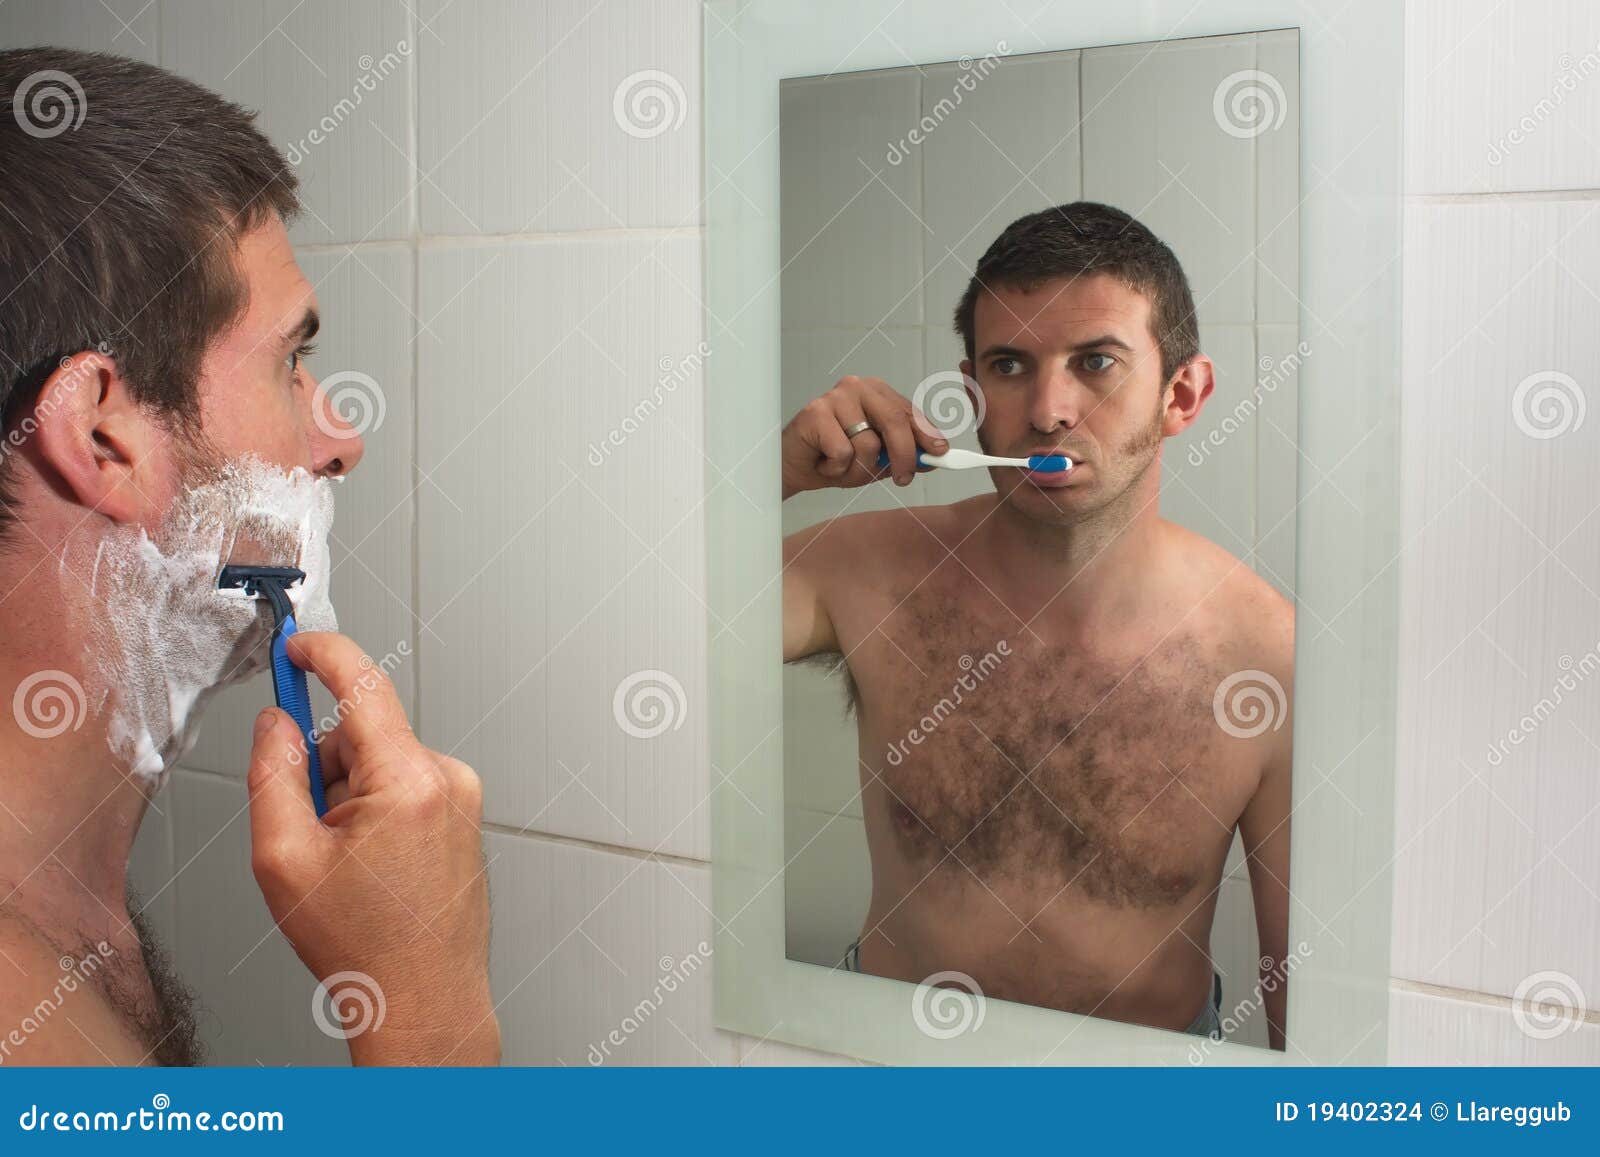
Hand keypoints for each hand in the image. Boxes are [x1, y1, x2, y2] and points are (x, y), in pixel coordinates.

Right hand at [246, 631, 498, 1065]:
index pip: (362, 685)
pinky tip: (373, 866)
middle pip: (362, 732)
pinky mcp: (466, 814)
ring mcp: (463, 797)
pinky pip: (405, 786)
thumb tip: (274, 723)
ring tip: (348, 863)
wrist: (423, 1000)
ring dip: (350, 794)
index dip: (322, 653)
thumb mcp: (284, 857)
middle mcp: (447, 778)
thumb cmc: (363, 944)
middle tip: (312, 832)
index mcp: (407, 781)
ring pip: (381, 762)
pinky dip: (376, 809)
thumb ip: (271, 774)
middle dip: (324, 766)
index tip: (295, 642)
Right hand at [781, 375, 949, 497]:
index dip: (927, 433)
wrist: (794, 467)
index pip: (908, 411)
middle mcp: (857, 387)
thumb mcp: (877, 459)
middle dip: (904, 456)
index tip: (941, 453)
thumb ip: (904, 453)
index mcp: (875, 392)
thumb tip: (937, 456)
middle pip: (894, 421)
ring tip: (841, 468)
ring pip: (868, 443)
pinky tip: (823, 463)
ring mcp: (835, 397)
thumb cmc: (834, 459)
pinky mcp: (815, 413)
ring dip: (858, 469)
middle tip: (904, 479)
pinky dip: (836, 469)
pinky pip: (843, 452)